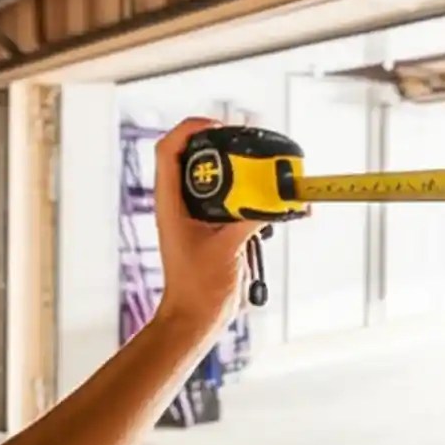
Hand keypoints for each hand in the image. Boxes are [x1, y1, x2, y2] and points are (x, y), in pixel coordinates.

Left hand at [153, 118, 262, 328]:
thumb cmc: (198, 289)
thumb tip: (276, 201)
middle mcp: (182, 204)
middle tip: (251, 142)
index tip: (219, 126)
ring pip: (219, 178)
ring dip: (243, 170)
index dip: (190, 129)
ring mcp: (200, 215)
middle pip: (197, 157)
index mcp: (171, 204)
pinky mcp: (218, 228)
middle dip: (224, 144)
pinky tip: (275, 204)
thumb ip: (249, 221)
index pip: (168, 150)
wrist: (199, 317)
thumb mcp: (226, 250)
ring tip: (266, 168)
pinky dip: (256, 198)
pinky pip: (236, 201)